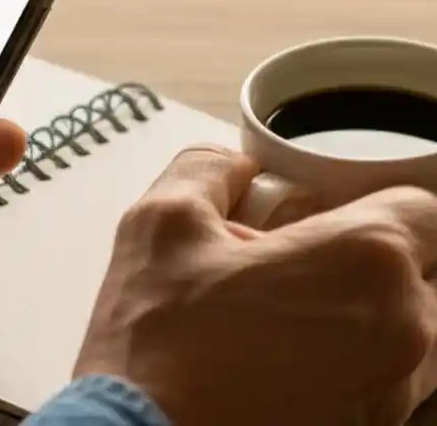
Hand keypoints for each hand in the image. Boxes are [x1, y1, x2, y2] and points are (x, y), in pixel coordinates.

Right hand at [74, 145, 436, 424]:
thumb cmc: (155, 348)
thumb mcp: (161, 224)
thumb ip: (208, 171)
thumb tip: (233, 170)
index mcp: (368, 261)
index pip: (425, 208)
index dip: (375, 203)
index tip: (331, 218)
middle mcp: (405, 330)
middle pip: (428, 275)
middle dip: (373, 266)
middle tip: (301, 270)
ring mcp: (393, 394)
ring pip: (414, 335)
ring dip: (365, 321)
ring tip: (285, 324)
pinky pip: (385, 386)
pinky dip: (348, 370)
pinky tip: (281, 369)